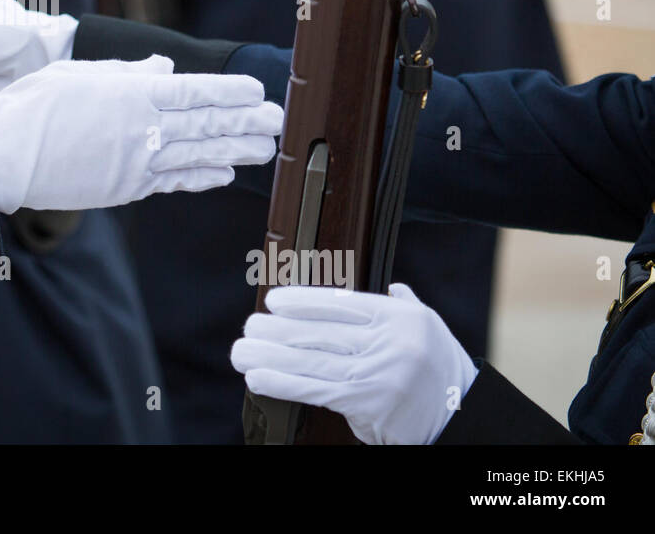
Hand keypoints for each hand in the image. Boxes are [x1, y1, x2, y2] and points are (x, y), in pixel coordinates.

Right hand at [0, 56, 281, 212]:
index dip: (229, 92)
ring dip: (235, 150)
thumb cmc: (34, 107)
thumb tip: (163, 68)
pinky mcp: (126, 188)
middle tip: (279, 121)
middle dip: (245, 122)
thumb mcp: (79, 74)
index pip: (193, 91)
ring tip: (266, 149)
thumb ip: (128, 73)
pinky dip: (201, 177)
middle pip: (205, 124)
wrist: (5, 157)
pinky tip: (223, 173)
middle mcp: (141, 128)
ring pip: (197, 155)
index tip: (258, 91)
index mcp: (131, 93)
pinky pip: (173, 181)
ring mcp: (136, 162)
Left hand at [231, 284, 476, 444]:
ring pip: (311, 361)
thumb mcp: (428, 328)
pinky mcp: (368, 404)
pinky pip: (316, 391)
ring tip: (241, 352)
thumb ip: (403, 306)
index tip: (273, 302)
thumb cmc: (439, 372)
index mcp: (399, 317)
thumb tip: (390, 288)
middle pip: (319, 332)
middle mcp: (389, 342)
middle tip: (248, 328)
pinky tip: (259, 378)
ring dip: (269, 357)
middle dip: (276, 331)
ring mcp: (379, 374)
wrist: (464, 418)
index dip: (302, 302)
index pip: (341, 304)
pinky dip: (282, 384)